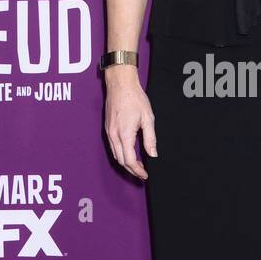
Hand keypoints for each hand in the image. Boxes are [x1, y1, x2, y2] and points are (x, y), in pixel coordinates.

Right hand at [103, 66, 156, 180]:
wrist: (120, 84)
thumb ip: (150, 139)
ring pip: (115, 155)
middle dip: (131, 169)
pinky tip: (128, 153)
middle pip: (120, 160)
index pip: (129, 160)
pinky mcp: (107, 128)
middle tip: (142, 173)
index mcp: (124, 134)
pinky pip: (112, 146)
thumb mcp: (148, 118)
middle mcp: (114, 135)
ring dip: (125, 162)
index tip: (145, 175)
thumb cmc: (135, 98)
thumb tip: (152, 154)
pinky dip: (120, 154)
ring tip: (137, 165)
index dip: (137, 170)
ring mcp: (109, 132)